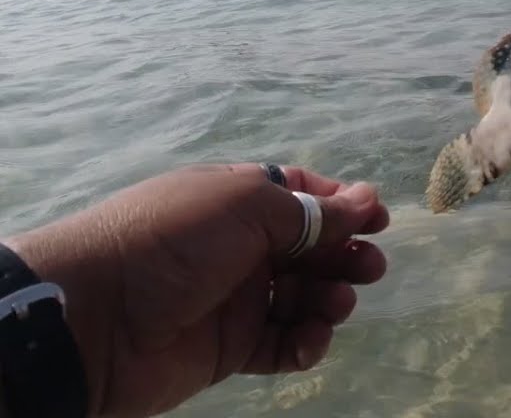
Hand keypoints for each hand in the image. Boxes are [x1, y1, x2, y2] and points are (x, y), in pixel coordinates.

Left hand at [4, 163, 390, 417]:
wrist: (97, 317)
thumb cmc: (174, 242)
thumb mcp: (246, 206)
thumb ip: (311, 210)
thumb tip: (367, 198)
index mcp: (238, 203)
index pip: (302, 197)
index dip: (342, 207)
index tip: (378, 220)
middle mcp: (240, 248)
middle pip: (311, 250)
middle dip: (345, 256)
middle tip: (370, 267)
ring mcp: (236, 299)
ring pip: (302, 297)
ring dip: (330, 299)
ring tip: (335, 304)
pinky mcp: (231, 347)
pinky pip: (282, 344)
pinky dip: (305, 342)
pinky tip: (312, 339)